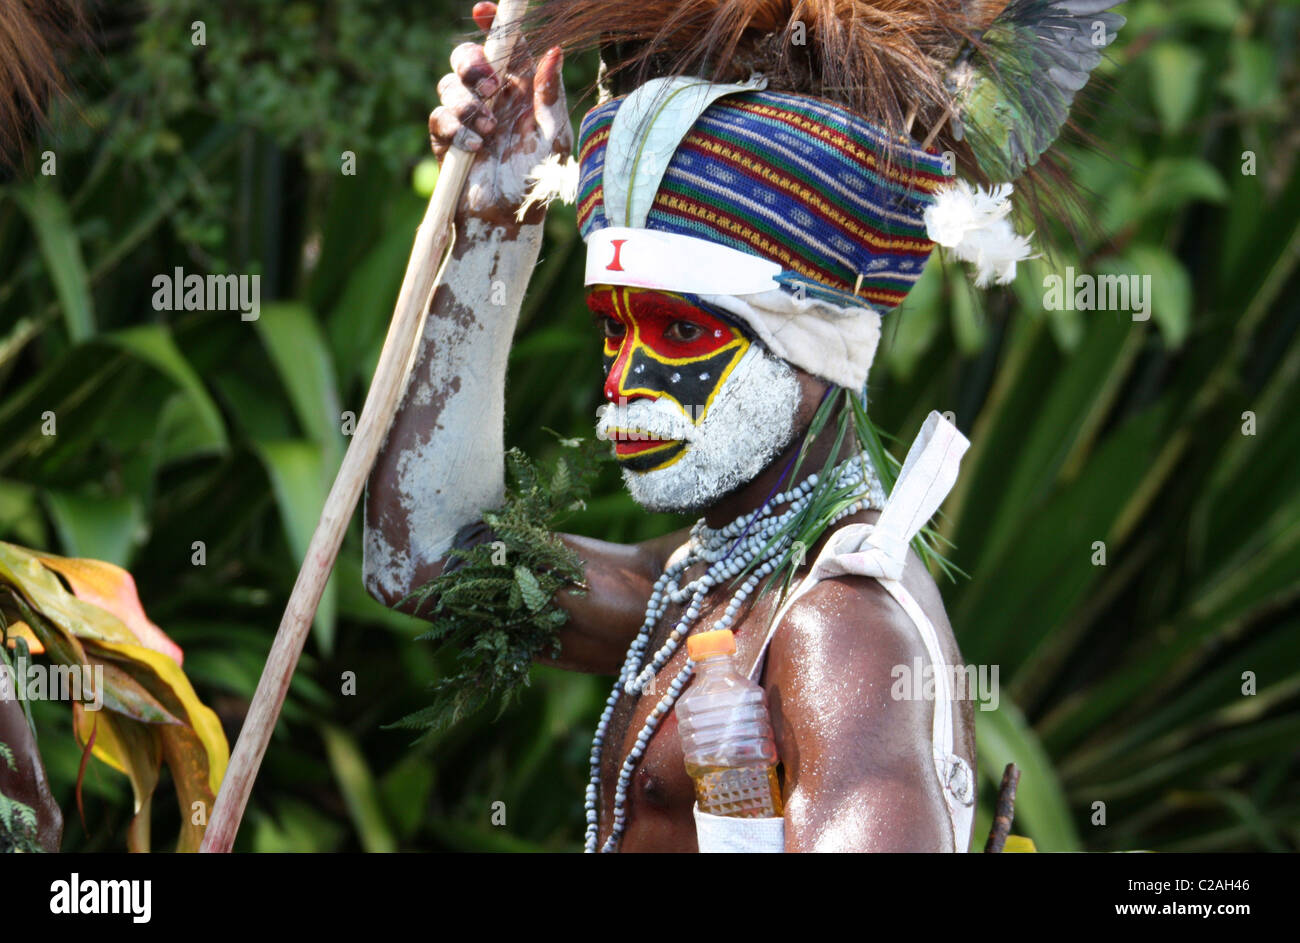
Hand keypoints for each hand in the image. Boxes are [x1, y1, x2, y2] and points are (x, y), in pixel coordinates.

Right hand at [429, 1, 572, 222]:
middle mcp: (490, 98)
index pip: (503, 47)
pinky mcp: (446, 139)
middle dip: (473, 65)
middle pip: (466, 57)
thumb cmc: (539, 179)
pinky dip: (455, 130)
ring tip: (488, 131)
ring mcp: (466, 117)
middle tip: (491, 88)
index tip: (483, 11)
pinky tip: (474, 148)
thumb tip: (554, 51)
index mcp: (519, 89)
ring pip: (448, 85)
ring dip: (467, 105)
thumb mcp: (554, 136)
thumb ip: (550, 94)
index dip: (492, 24)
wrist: (510, 218)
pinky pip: (438, 117)